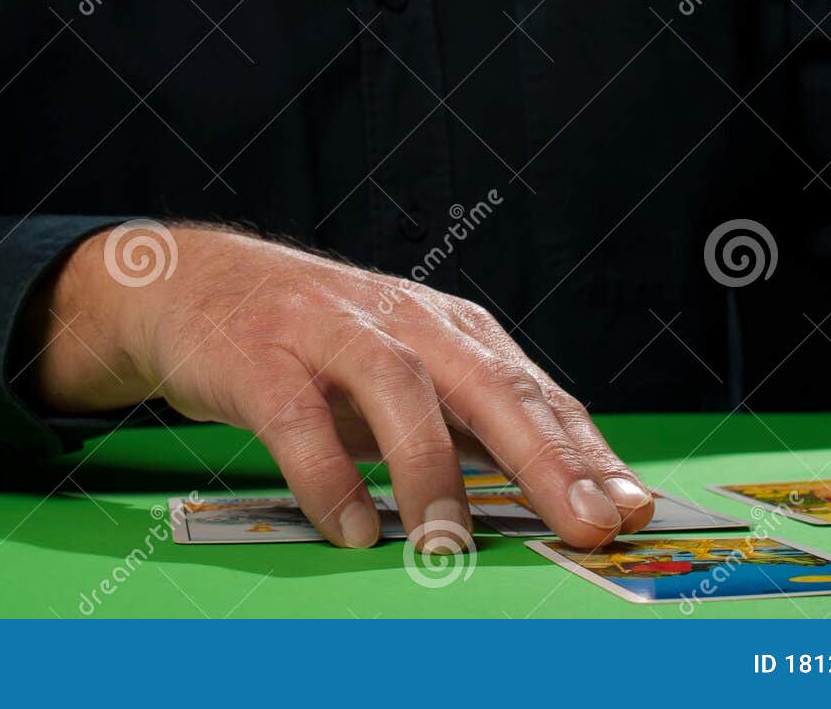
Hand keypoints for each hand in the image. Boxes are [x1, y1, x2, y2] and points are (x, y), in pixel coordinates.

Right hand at [23, 224, 653, 549]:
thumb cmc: (320, 341)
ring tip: (451, 546)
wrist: (197, 282)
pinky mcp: (261, 356)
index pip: (534, 392)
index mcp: (449, 330)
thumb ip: (471, 426)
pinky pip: (297, 418)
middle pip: (487, 385)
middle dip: (545, 457)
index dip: (586, 451)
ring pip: (398, 391)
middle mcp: (402, 322)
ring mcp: (330, 332)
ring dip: (430, 471)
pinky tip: (352, 528)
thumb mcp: (406, 370)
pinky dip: (327, 475)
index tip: (633, 509)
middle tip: (589, 524)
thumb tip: (566, 496)